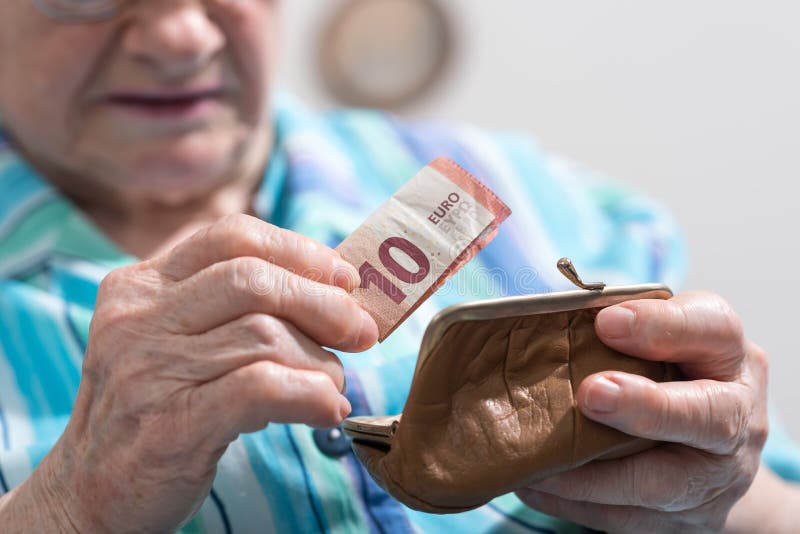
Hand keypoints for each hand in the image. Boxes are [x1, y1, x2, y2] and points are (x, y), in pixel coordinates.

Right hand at [24, 214, 377, 532]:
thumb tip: (333, 289)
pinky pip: (262, 388)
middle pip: (254, 279)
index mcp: (140, 285)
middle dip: (324, 302)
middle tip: (361, 332)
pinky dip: (310, 396)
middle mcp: (137, 319)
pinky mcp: (171, 425)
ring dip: (321, 362)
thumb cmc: (155, 406)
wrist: (91, 491)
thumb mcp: (174, 340)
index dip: (300, 251)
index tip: (344, 277)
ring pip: (266, 336)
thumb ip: (232, 307)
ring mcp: (149, 371)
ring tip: (332, 386)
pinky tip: (326, 412)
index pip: (232, 236)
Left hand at [516, 291, 767, 532]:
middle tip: (591, 394)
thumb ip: (623, 324)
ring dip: (594, 475)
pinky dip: (576, 503)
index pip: (711, 329)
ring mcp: (715, 475)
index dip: (661, 325)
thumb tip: (549, 318)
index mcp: (727, 354)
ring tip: (540, 461)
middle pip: (706, 415)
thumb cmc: (672, 372)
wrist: (715, 451)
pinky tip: (535, 484)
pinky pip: (627, 518)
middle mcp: (735, 416)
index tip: (606, 322)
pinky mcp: (687, 518)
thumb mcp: (665, 335)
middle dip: (646, 406)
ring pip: (660, 483)